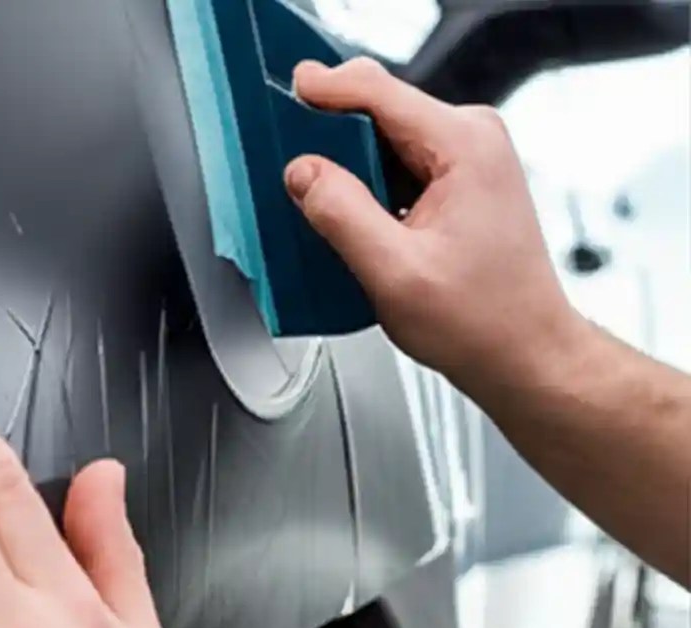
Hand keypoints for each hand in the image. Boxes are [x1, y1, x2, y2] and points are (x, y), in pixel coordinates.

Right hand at [284, 58, 588, 390]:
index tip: (285, 95)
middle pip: (377, 108)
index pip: (377, 90)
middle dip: (329, 133)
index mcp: (464, 146)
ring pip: (382, 136)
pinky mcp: (457, 179)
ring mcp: (468, 157)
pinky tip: (348, 217)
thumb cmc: (482, 322)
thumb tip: (302, 173)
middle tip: (293, 172)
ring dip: (345, 163)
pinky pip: (395, 161)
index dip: (322, 89)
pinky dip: (364, 182)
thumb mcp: (393, 272)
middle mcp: (472, 139)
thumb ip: (341, 214)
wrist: (525, 355)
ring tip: (317, 202)